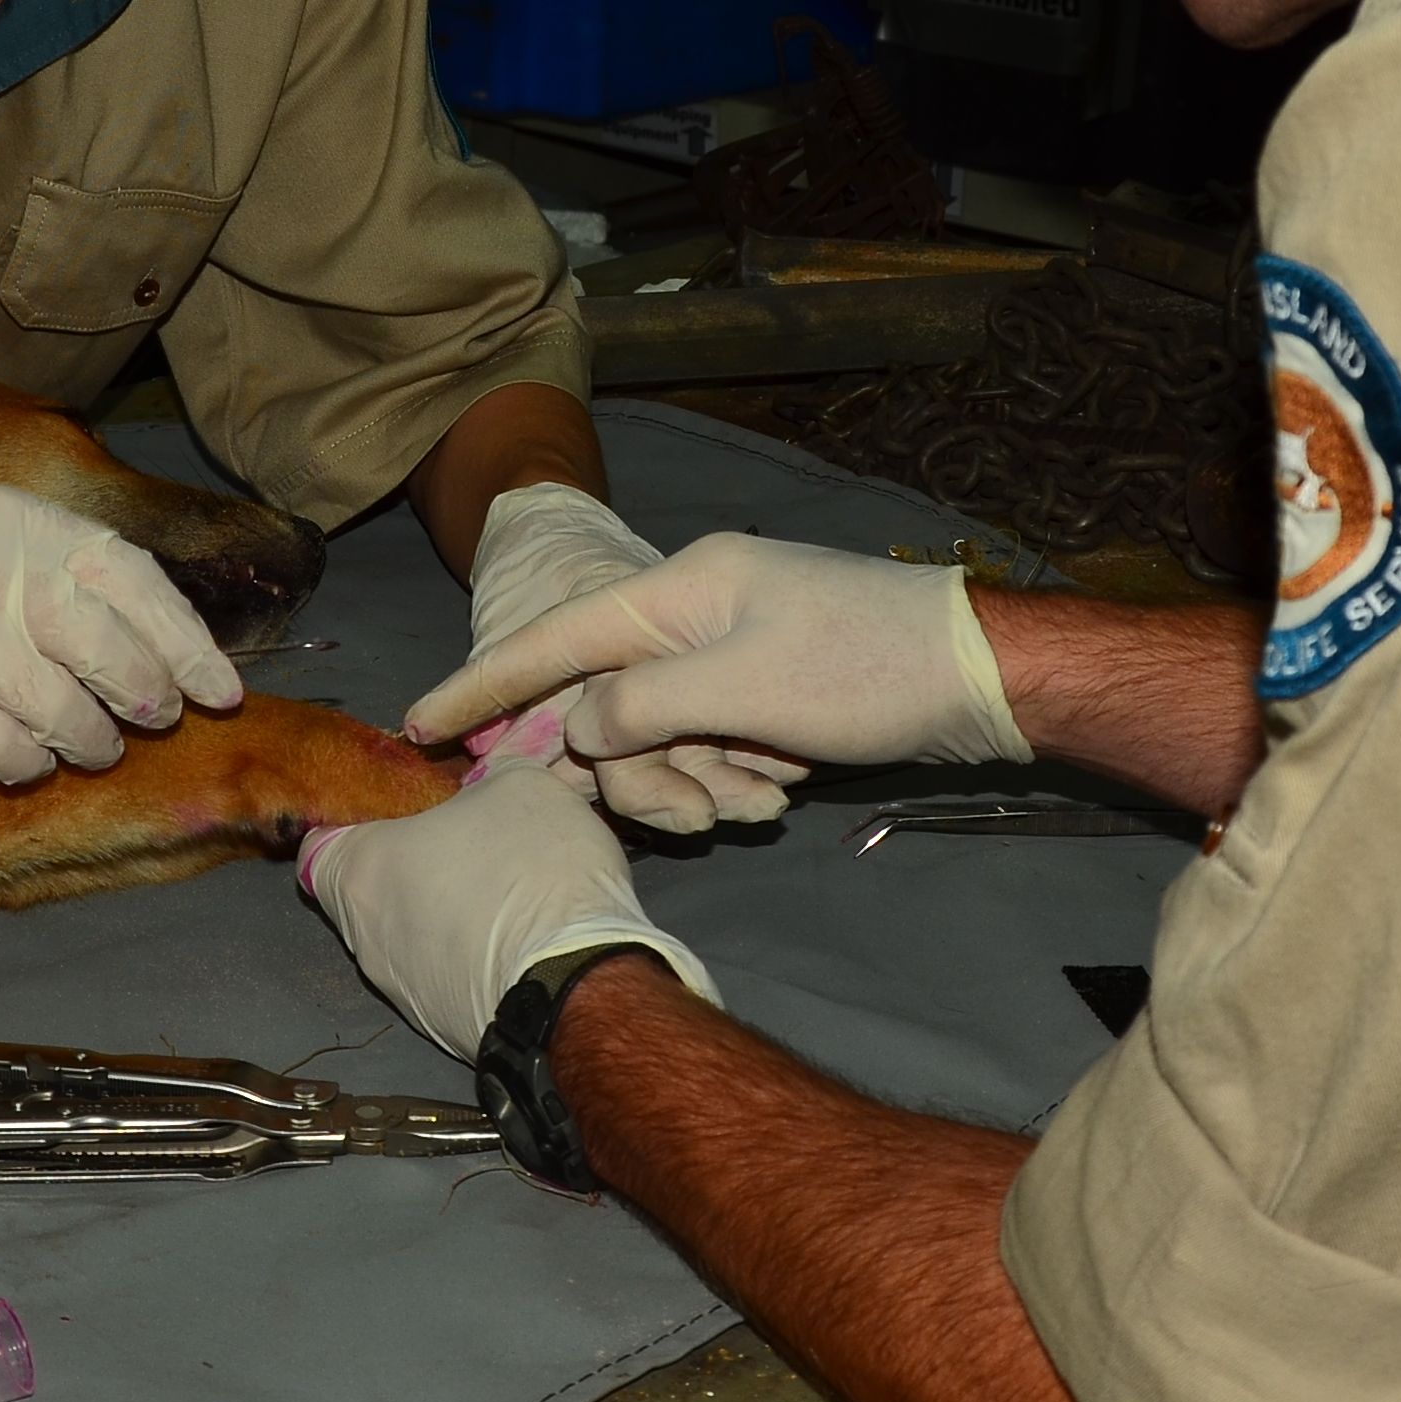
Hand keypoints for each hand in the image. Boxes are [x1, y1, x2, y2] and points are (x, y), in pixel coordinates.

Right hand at [0, 487, 240, 783]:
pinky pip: (5, 749)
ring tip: (89, 744)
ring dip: (90, 740)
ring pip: (58, 708)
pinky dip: (29, 763)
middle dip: (143, 692)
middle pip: (97, 642)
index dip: (183, 640)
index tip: (218, 691)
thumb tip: (184, 658)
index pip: (125, 575)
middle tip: (154, 717)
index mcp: (14, 522)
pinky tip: (24, 756)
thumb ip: (79, 588)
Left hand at [295, 759, 712, 1061]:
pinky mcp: (440, 1026)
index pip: (319, 838)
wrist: (578, 987)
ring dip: (441, 912)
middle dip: (408, 862)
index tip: (396, 802)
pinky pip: (443, 974)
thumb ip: (484, 780)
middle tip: (462, 836)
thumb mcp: (522, 786)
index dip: (355, 814)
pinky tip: (515, 937)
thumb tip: (483, 787)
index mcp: (361, 868)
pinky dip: (467, 954)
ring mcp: (399, 989)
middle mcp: (363, 936)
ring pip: (406, 935)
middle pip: (366, 888)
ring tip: (499, 889)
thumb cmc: (533, 871)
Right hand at [405, 533, 1028, 826]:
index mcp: (680, 591)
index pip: (554, 639)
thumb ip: (644, 707)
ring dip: (699, 782)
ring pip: (659, 737)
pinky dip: (731, 775)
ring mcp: (728, 652)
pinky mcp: (761, 690)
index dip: (484, 685)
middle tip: (709, 810)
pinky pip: (706, 744)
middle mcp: (693, 614)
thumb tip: (574, 730)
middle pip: (608, 707)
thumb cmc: (870, 669)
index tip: (419, 724)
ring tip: (766, 793)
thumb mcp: (747, 690)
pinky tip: (782, 783)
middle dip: (644, 772)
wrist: (981, 677)